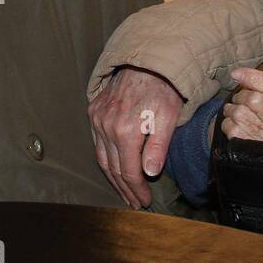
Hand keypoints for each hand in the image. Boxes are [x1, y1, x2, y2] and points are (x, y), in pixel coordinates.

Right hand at [88, 67, 183, 208]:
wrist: (146, 59)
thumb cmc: (163, 87)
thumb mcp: (168, 116)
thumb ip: (158, 146)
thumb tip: (149, 172)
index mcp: (126, 131)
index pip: (128, 172)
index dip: (137, 189)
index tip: (145, 200)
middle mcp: (106, 126)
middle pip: (113, 169)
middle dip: (125, 189)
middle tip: (135, 202)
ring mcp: (97, 118)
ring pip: (101, 157)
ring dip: (112, 178)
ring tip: (124, 192)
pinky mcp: (94, 110)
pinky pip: (96, 142)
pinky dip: (104, 158)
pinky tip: (112, 167)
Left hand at [221, 62, 262, 144]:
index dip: (256, 78)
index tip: (237, 73)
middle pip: (255, 100)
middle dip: (243, 94)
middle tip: (245, 96)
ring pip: (240, 113)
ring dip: (234, 107)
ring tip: (243, 110)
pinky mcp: (252, 150)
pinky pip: (230, 126)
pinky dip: (229, 121)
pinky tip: (239, 123)